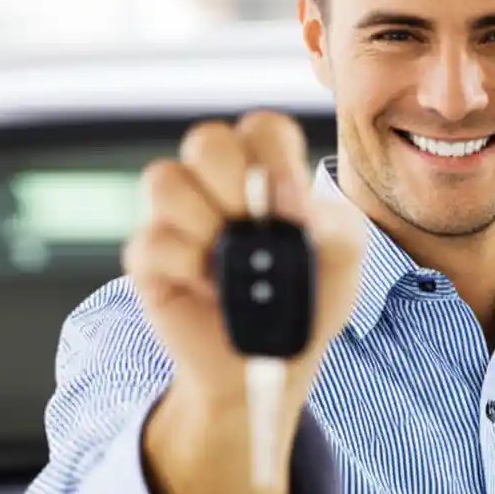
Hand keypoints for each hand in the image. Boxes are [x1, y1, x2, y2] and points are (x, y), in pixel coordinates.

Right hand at [121, 111, 366, 493]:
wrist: (275, 364)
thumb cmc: (311, 299)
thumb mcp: (345, 259)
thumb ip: (332, 222)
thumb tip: (288, 203)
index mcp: (269, 171)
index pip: (262, 128)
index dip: (274, 156)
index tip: (291, 205)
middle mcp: (218, 185)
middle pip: (207, 140)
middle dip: (234, 181)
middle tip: (254, 225)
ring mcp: (180, 218)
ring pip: (164, 179)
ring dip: (205, 222)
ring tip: (231, 262)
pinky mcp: (150, 258)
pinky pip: (151, 239)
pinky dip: (187, 265)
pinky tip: (209, 287)